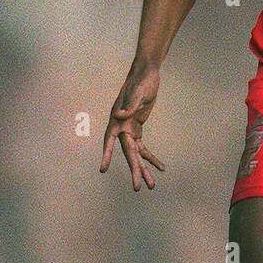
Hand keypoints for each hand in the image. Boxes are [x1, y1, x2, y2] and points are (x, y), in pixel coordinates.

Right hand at [100, 64, 165, 188]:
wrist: (147, 73)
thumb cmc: (141, 81)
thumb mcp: (138, 92)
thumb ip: (129, 105)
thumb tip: (119, 115)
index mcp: (117, 119)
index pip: (110, 139)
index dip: (106, 154)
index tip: (102, 169)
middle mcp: (121, 127)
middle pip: (128, 152)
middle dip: (133, 170)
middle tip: (137, 188)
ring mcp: (130, 129)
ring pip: (136, 153)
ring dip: (144, 168)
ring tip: (151, 186)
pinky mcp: (138, 128)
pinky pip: (144, 147)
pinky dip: (151, 157)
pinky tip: (160, 168)